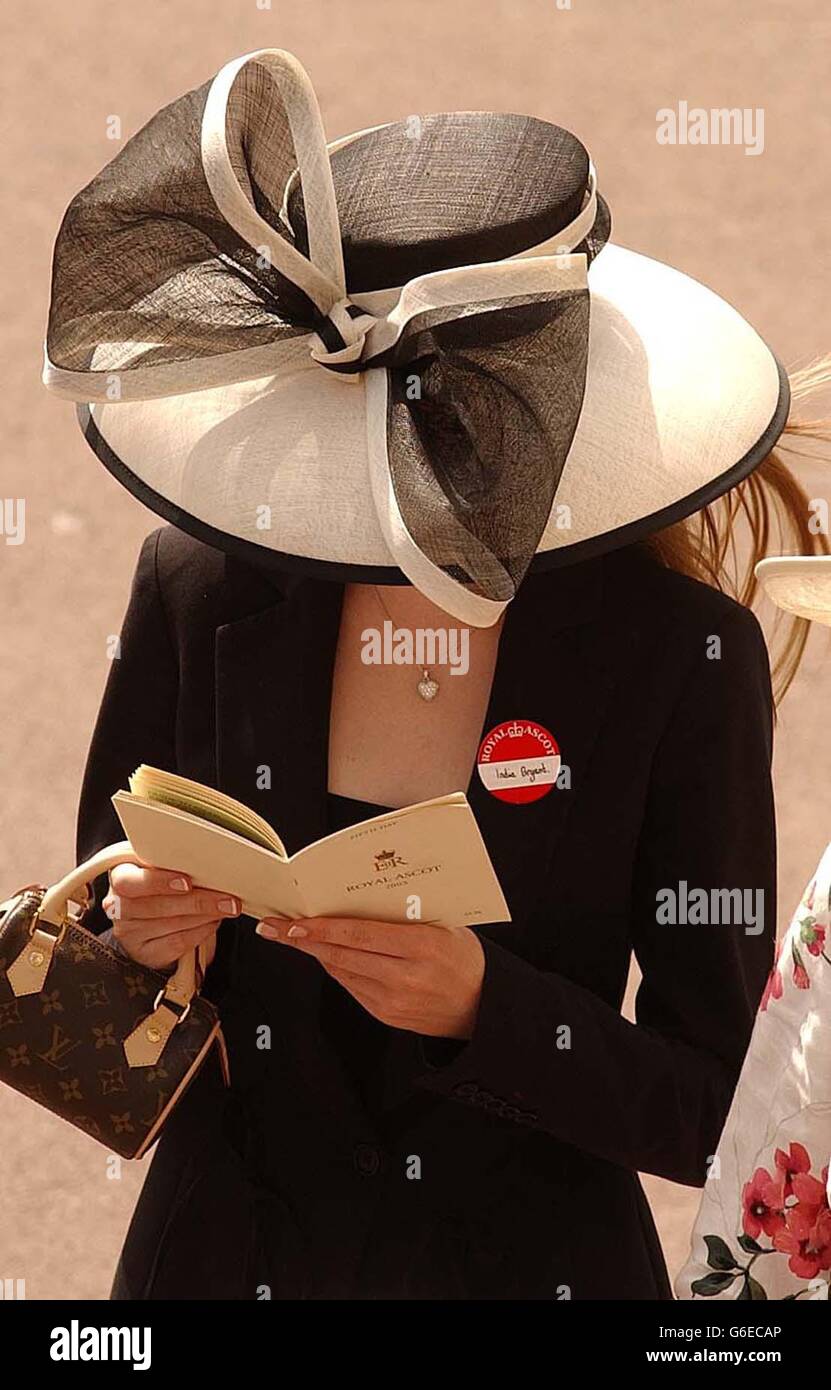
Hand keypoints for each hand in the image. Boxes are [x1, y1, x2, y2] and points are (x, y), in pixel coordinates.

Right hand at [102, 863, 240, 968]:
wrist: (146, 922)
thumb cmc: (156, 888)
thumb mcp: (157, 870)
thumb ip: (171, 865)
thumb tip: (209, 865)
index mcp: (120, 876)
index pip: (129, 881)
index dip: (158, 882)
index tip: (187, 882)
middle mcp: (118, 906)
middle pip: (158, 905)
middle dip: (198, 901)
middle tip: (226, 899)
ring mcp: (129, 932)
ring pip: (172, 924)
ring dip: (205, 916)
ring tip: (225, 908)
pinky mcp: (143, 954)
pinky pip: (177, 943)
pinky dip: (200, 932)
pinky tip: (212, 923)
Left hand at [256, 916, 484, 1038]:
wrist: (483, 1007)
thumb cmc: (465, 959)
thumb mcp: (446, 926)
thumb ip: (407, 915)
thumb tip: (362, 897)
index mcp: (422, 947)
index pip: (361, 934)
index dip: (323, 928)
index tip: (295, 922)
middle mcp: (405, 977)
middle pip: (342, 954)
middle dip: (304, 940)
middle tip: (275, 927)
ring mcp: (394, 1001)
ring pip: (341, 972)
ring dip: (315, 953)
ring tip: (293, 937)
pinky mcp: (386, 1016)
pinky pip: (351, 987)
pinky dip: (336, 968)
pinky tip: (325, 955)